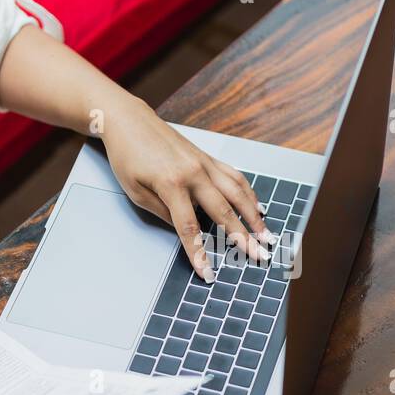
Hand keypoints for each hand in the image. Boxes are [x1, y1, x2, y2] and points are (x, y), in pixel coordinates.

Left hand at [101, 98, 275, 280]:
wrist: (130, 121)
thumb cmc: (128, 156)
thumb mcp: (135, 191)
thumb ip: (162, 212)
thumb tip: (185, 230)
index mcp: (171, 184)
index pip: (190, 227)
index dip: (199, 253)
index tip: (209, 273)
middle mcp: (193, 173)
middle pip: (223, 211)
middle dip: (243, 237)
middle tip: (259, 255)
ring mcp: (204, 163)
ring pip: (237, 192)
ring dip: (254, 216)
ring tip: (266, 235)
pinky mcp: (207, 158)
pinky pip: (234, 177)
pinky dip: (248, 193)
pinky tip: (257, 207)